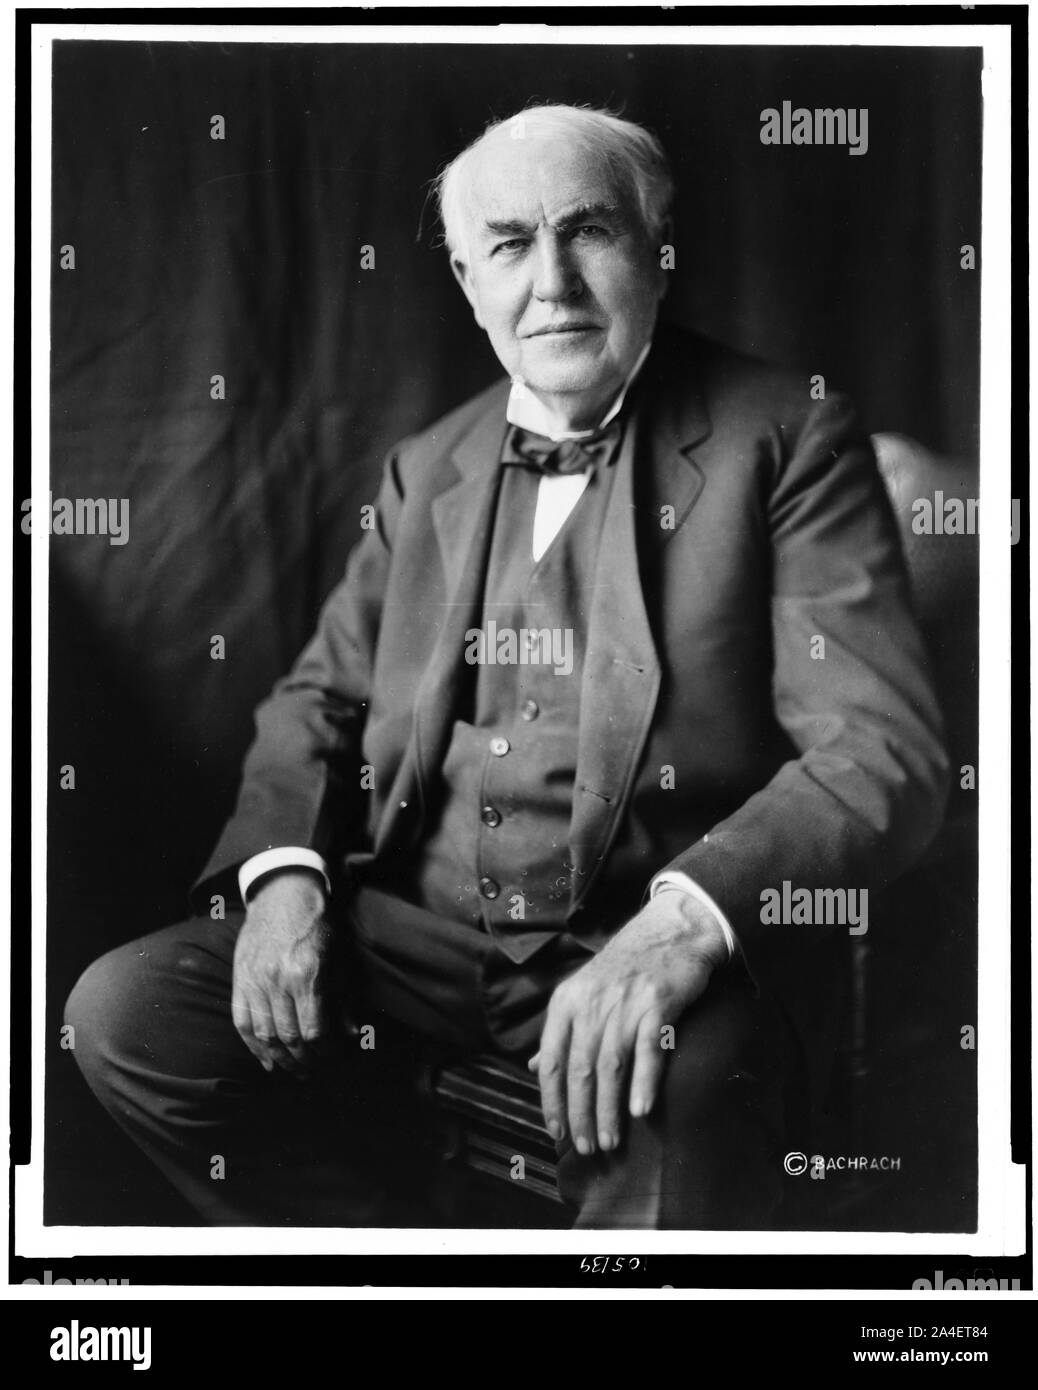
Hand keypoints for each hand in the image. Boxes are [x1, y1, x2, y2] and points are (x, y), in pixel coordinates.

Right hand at [232, 870, 335, 1075]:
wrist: (282, 894)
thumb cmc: (316, 924)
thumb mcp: (338, 956)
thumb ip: (342, 997)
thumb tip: (351, 1034)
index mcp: (306, 974)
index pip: (314, 1030)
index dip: (324, 1052)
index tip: (333, 1059)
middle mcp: (277, 981)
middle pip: (289, 1037)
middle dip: (304, 1061)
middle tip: (314, 1073)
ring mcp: (255, 981)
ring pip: (264, 1035)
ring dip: (281, 1060)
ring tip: (294, 1072)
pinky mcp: (240, 980)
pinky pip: (242, 1023)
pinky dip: (254, 1047)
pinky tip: (266, 1062)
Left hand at [529, 890, 728, 1153]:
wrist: (667, 932)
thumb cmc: (623, 968)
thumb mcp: (581, 992)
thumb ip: (561, 1032)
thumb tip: (536, 1068)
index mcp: (566, 1002)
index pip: (551, 1060)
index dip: (552, 1101)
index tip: (557, 1132)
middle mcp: (591, 1005)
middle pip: (580, 1070)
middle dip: (581, 1114)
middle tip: (587, 1147)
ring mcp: (624, 1005)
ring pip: (611, 1067)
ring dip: (609, 1109)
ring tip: (610, 1140)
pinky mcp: (657, 1005)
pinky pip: (648, 1051)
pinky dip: (643, 1082)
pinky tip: (640, 1110)